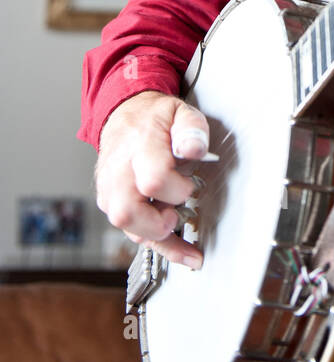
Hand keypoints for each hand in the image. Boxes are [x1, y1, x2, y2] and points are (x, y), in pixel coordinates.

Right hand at [95, 91, 208, 267]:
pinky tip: (178, 248)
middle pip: (128, 212)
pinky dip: (155, 242)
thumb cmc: (153, 118)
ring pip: (125, 227)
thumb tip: (195, 148)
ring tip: (182, 233)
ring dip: (159, 238)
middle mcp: (119, 171)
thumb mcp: (180, 112)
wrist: (125, 115)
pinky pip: (129, 230)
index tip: (189, 185)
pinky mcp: (110, 202)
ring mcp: (110, 189)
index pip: (153, 179)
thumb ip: (192, 129)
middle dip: (158, 224)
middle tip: (176, 215)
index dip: (176, 190)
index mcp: (140, 146)